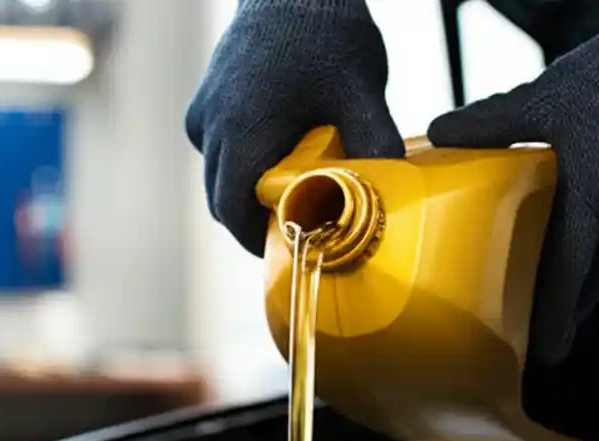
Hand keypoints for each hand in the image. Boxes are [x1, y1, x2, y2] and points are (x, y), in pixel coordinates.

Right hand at [186, 0, 402, 253]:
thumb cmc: (323, 30)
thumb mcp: (359, 90)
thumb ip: (374, 142)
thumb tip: (395, 195)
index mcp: (239, 133)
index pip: (233, 212)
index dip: (256, 241)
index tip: (286, 251)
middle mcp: (210, 127)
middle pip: (222, 199)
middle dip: (255, 219)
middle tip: (297, 227)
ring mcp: (204, 111)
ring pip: (219, 174)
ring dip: (250, 188)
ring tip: (293, 188)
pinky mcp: (206, 97)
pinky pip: (218, 146)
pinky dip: (243, 159)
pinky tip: (282, 148)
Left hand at [429, 0, 598, 362]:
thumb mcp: (542, 100)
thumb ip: (489, 125)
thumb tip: (437, 132)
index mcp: (593, 202)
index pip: (567, 277)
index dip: (554, 319)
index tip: (543, 352)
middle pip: (594, 282)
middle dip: (568, 309)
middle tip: (544, 332)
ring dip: (594, 271)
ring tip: (568, 272)